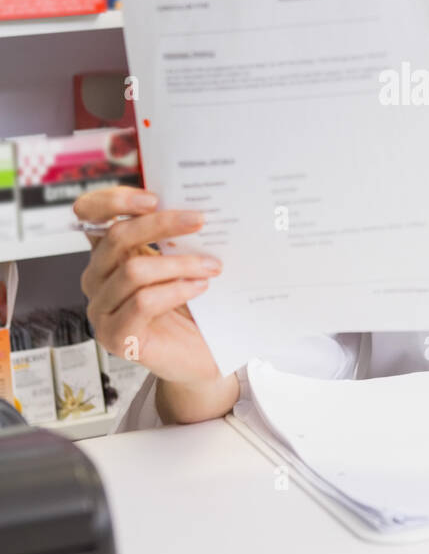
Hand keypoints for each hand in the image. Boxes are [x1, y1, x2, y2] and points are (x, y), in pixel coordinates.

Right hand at [76, 185, 222, 383]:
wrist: (200, 355)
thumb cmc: (191, 306)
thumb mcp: (179, 261)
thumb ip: (173, 235)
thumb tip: (192, 203)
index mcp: (108, 254)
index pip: (90, 215)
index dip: (113, 200)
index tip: (153, 198)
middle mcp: (97, 279)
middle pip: (116, 237)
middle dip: (161, 224)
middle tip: (199, 220)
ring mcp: (101, 310)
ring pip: (134, 271)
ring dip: (180, 263)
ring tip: (212, 265)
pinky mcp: (115, 337)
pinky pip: (143, 303)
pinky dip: (176, 290)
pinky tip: (200, 287)